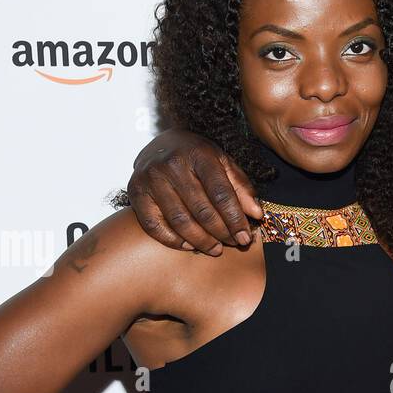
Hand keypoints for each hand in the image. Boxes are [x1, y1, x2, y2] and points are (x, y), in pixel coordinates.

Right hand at [126, 129, 262, 254]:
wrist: (162, 144)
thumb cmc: (197, 157)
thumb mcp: (223, 163)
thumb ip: (241, 187)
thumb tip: (257, 215)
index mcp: (199, 154)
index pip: (221, 193)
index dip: (235, 220)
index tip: (245, 238)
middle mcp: (172, 164)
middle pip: (201, 210)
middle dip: (221, 233)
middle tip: (232, 244)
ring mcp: (151, 178)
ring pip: (180, 221)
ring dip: (201, 241)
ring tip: (215, 249)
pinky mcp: (136, 191)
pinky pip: (154, 226)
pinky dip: (173, 241)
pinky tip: (189, 245)